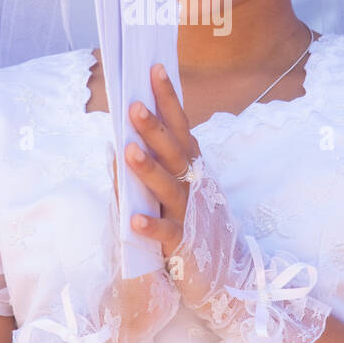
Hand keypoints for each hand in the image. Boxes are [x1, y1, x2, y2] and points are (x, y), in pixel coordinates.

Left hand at [124, 64, 199, 260]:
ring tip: (128, 151)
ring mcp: (190, 214)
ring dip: (149, 170)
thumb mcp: (175, 187)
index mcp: (191, 166)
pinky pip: (166, 234)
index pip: (180, 126)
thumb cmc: (192, 221)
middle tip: (133, 106)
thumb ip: (153, 164)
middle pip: (174, 152)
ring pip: (169, 188)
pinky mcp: (184, 245)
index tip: (154, 69)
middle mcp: (193, 185)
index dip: (168, 99)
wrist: (224, 272)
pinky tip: (133, 220)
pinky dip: (151, 226)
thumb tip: (118, 142)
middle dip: (154, 128)